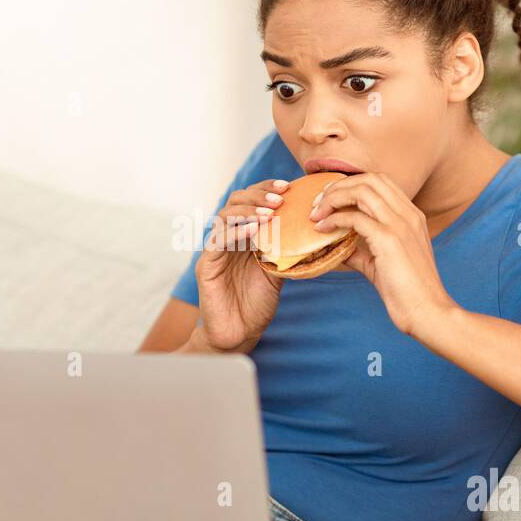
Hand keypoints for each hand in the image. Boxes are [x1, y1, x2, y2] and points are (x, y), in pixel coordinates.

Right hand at [195, 177, 290, 351]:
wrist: (240, 333)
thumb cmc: (257, 303)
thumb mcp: (279, 270)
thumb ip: (287, 249)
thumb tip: (313, 231)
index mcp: (244, 235)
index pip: (251, 201)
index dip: (266, 189)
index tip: (287, 186)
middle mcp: (228, 238)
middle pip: (235, 201)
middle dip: (258, 195)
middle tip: (279, 198)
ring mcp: (215, 250)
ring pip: (225, 217)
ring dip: (248, 211)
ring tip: (269, 213)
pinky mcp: (206, 266)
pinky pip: (218, 241)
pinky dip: (236, 232)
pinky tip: (254, 230)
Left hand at [307, 172, 454, 336]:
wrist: (427, 312)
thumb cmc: (407, 292)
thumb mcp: (381, 263)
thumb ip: (360, 249)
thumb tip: (336, 245)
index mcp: (411, 216)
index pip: (379, 182)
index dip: (350, 184)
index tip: (329, 200)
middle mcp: (408, 214)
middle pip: (369, 178)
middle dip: (338, 185)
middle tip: (318, 203)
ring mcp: (400, 224)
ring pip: (361, 190)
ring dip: (333, 198)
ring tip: (316, 213)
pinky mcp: (389, 239)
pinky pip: (354, 217)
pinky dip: (334, 219)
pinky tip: (322, 229)